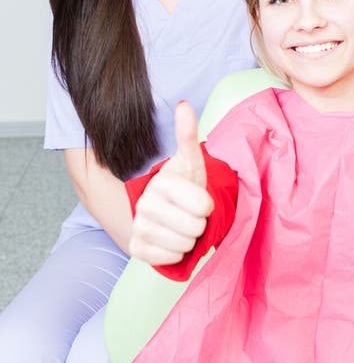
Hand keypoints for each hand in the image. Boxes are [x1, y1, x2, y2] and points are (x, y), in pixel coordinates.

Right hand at [129, 101, 213, 265]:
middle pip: (194, 227)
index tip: (200, 201)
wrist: (168, 212)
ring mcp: (138, 226)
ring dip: (189, 239)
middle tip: (191, 216)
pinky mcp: (136, 248)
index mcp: (162, 181)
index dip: (208, 206)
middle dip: (199, 224)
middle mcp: (144, 203)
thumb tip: (184, 104)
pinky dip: (176, 253)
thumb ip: (187, 134)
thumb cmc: (185, 186)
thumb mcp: (191, 162)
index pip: (203, 205)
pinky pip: (169, 258)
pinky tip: (171, 240)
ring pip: (183, 244)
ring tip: (182, 227)